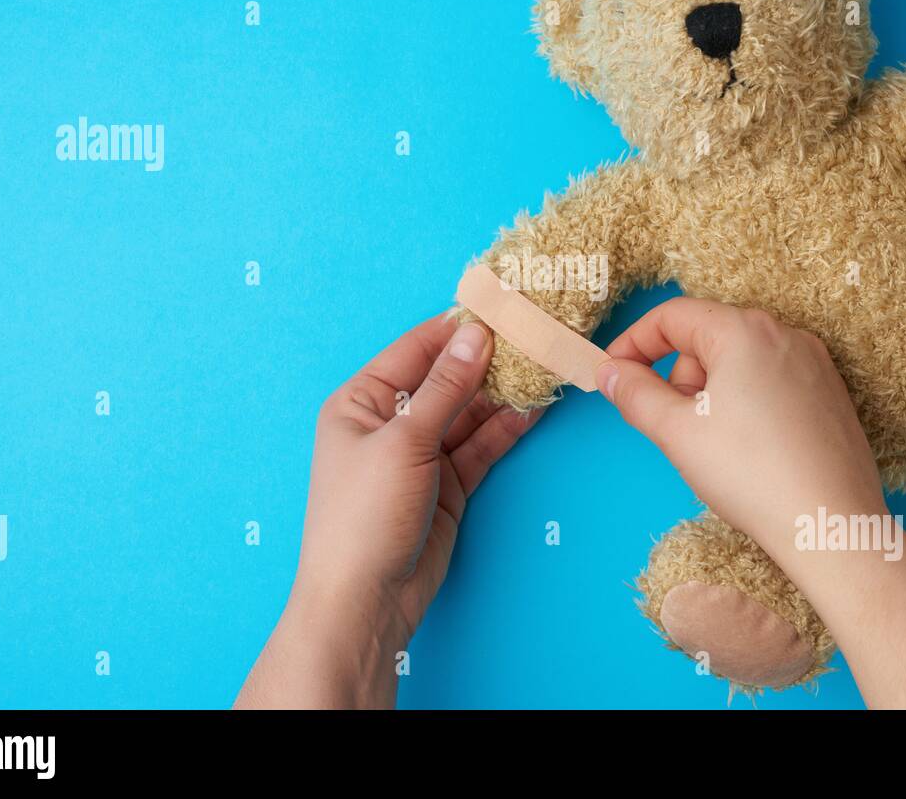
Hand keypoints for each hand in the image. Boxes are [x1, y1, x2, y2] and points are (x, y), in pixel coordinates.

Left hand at [236, 312, 542, 708]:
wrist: (365, 600)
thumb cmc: (363, 515)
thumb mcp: (404, 442)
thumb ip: (445, 388)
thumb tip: (476, 334)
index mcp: (361, 401)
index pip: (415, 350)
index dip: (457, 328)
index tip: (501, 305)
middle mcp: (390, 422)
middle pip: (446, 379)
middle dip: (488, 360)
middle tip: (534, 333)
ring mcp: (420, 454)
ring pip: (468, 412)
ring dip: (503, 393)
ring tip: (545, 364)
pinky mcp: (447, 484)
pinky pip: (480, 445)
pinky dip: (506, 428)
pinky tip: (535, 406)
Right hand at [595, 297, 905, 708]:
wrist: (831, 526)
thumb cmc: (753, 476)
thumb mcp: (677, 433)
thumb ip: (635, 394)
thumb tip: (611, 373)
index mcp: (744, 331)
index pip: (672, 315)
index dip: (634, 343)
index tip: (615, 375)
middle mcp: (785, 334)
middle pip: (707, 337)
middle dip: (678, 377)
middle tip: (674, 428)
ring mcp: (814, 363)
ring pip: (740, 362)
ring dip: (712, 394)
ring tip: (716, 448)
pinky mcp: (830, 394)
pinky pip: (772, 382)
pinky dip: (747, 404)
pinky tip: (750, 452)